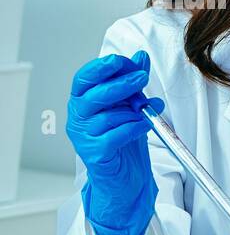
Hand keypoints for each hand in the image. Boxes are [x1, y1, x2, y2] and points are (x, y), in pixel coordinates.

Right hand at [67, 51, 164, 234]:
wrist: (126, 177)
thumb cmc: (125, 140)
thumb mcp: (131, 106)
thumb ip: (133, 83)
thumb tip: (140, 57)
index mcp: (83, 102)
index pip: (84, 78)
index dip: (101, 67)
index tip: (121, 60)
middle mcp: (78, 118)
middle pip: (94, 95)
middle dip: (120, 84)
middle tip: (142, 78)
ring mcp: (83, 137)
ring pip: (107, 116)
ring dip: (132, 111)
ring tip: (147, 112)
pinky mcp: (94, 153)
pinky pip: (115, 135)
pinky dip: (133, 128)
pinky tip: (144, 126)